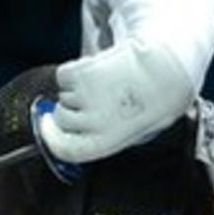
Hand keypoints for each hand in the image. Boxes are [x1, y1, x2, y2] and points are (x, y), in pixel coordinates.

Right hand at [38, 37, 195, 162]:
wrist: (167, 66)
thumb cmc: (155, 99)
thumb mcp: (133, 132)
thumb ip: (104, 138)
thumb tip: (72, 136)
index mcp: (104, 142)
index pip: (63, 149)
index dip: (51, 139)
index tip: (46, 130)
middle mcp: (91, 123)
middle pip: (61, 120)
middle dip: (68, 111)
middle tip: (90, 101)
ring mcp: (85, 98)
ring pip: (63, 97)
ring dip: (74, 91)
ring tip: (102, 84)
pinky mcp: (81, 74)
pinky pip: (63, 76)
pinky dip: (72, 72)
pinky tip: (96, 71)